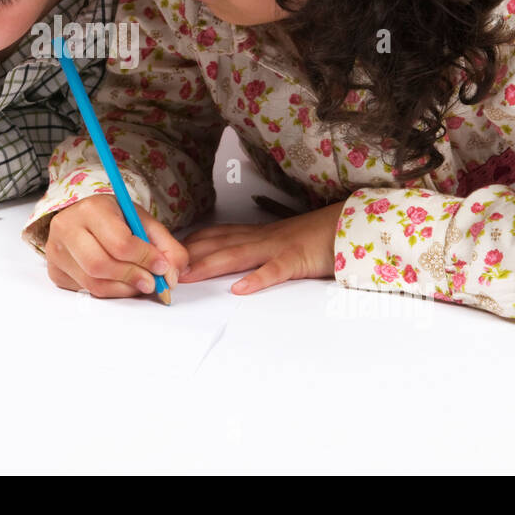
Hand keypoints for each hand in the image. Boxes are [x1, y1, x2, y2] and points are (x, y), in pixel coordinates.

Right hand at [44, 195, 187, 297]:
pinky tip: (119, 282)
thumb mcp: (142, 221)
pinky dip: (108, 291)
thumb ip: (165, 245)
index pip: (119, 243)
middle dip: (132, 278)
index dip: (145, 259)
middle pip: (102, 266)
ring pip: (93, 283)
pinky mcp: (55, 271)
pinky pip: (85, 290)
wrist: (83, 216)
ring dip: (123, 289)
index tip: (162, 266)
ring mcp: (56, 251)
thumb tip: (172, 275)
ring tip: (139, 283)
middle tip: (152, 282)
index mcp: (91, 209)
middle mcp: (67, 228)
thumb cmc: (114, 217)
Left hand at [181, 201, 344, 293]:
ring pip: (239, 255)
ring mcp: (279, 247)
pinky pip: (275, 270)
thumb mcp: (281, 242)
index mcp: (257, 235)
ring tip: (188, 275)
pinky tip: (240, 289)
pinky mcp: (298, 260)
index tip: (166, 250)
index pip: (217, 235)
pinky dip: (257, 279)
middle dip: (189, 255)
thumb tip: (235, 265)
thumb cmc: (316, 237)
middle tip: (163, 265)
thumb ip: (258, 250)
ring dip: (211, 264)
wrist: (350, 225)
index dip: (190, 243)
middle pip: (219, 244)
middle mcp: (262, 238)